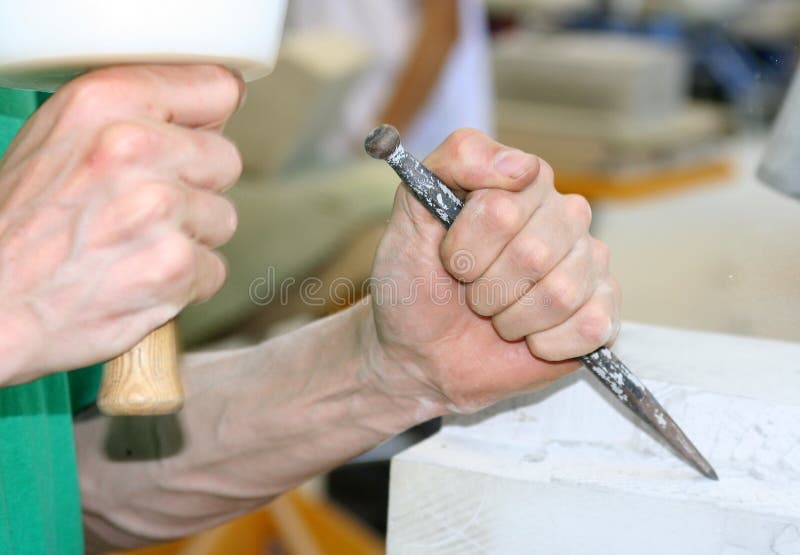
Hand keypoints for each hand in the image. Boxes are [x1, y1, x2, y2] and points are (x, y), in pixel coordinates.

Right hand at [0, 65, 242, 384]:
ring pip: (222, 218)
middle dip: (193, 186)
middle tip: (139, 209)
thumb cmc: (18, 227)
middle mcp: (134, 147)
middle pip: (225, 159)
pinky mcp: (173, 265)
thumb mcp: (57, 138)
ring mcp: (158, 208)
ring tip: (131, 246)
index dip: (206, 119)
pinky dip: (184, 282)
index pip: (217, 86)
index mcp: (104, 101)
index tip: (191, 135)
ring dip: (188, 237)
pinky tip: (137, 277)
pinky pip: (214, 269)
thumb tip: (210, 107)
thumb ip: (133, 114)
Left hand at [368, 129, 619, 412]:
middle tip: (471, 292)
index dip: (465, 246)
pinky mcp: (603, 313)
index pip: (502, 208)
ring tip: (497, 315)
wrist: (420, 350)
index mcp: (525, 183)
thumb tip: (521, 166)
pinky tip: (529, 339)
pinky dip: (546, 343)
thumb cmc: (416, 279)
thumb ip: (456, 161)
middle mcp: (565, 216)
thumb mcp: (411, 211)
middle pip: (533, 253)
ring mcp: (589, 263)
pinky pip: (590, 327)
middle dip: (486, 286)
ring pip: (560, 293)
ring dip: (511, 318)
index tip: (448, 258)